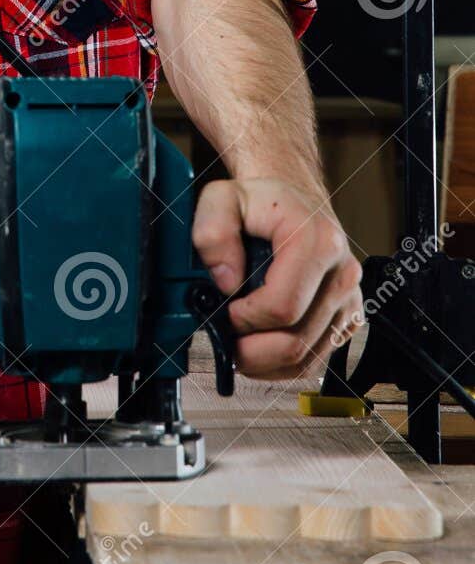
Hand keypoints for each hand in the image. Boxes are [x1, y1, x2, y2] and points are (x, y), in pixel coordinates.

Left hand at [193, 176, 362, 379]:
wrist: (296, 200)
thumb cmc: (262, 201)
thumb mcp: (223, 198)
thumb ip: (213, 232)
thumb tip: (227, 282)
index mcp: (318, 242)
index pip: (282, 308)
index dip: (244, 320)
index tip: (224, 310)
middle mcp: (343, 274)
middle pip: (296, 343)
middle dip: (251, 350)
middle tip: (226, 336)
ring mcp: (349, 300)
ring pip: (307, 360)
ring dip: (265, 362)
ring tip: (239, 342)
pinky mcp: (348, 319)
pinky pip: (316, 361)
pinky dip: (283, 365)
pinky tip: (260, 346)